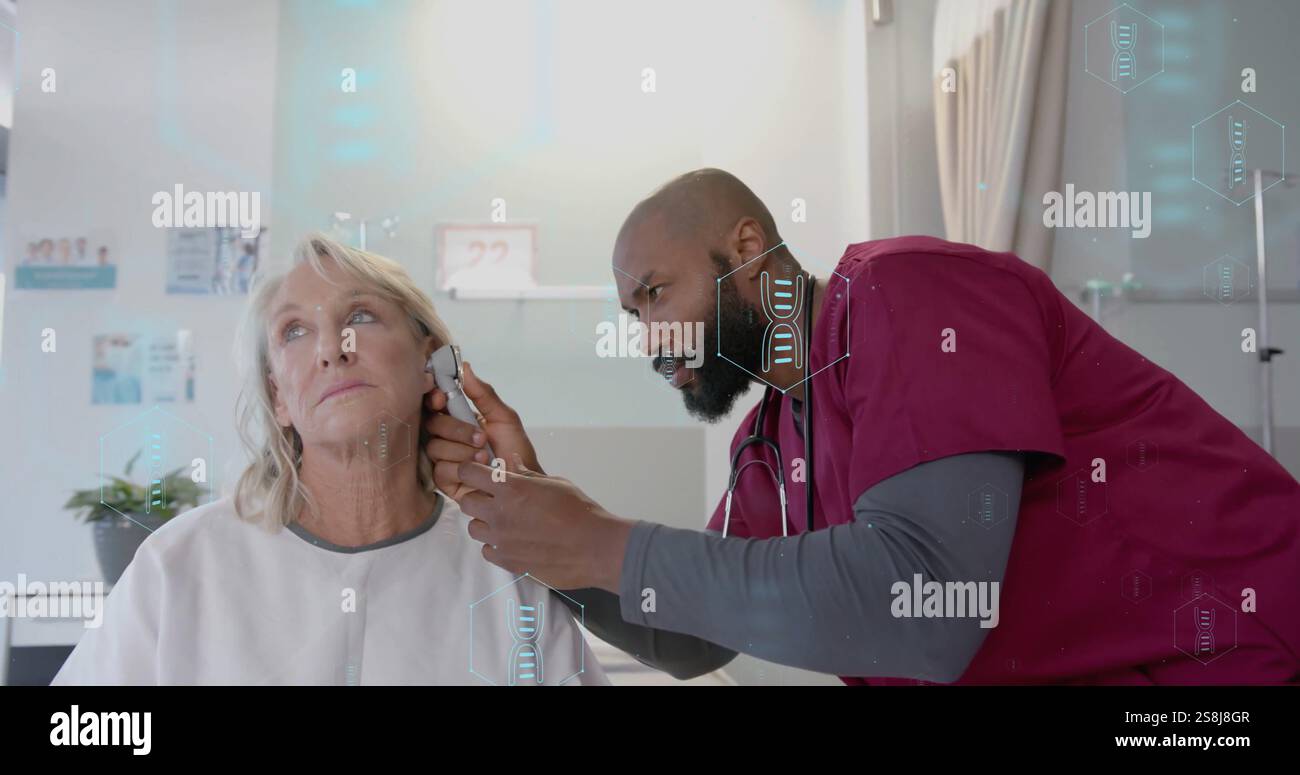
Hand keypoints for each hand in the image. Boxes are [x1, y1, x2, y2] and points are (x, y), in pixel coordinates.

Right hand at [424, 362, 542, 501]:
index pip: (435, 403)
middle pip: (432, 424)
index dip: (433, 398)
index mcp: (459, 418)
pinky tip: (477, 471)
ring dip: (463, 451)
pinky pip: (440, 469)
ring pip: (435, 447)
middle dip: (456, 429)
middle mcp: (447, 436)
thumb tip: (465, 366)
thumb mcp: (504, 417)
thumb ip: (483, 394)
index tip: (441, 398)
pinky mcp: (444, 480)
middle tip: (481, 437)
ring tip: (486, 457)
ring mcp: (444, 458)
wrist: (522, 482)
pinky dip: (460, 469)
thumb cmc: (515, 450)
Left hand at [457, 456, 633, 591]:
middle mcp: (500, 513)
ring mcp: (501, 540)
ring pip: (474, 528)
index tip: (479, 473)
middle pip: (466, 501)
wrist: (595, 547)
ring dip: (486, 522)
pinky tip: (513, 541)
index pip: (468, 473)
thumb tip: (511, 462)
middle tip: (496, 499)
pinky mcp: (508, 561)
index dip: (471, 471)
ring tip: (507, 522)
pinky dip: (495, 545)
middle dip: (478, 497)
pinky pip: (487, 551)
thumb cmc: (580, 512)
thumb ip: (527, 473)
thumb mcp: (555, 483)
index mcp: (511, 488)